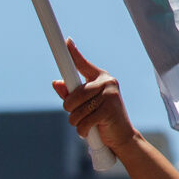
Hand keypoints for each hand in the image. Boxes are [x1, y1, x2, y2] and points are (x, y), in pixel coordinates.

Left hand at [53, 39, 137, 155]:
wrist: (122, 137)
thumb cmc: (101, 119)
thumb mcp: (85, 105)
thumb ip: (71, 94)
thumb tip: (56, 82)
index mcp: (101, 78)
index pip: (83, 64)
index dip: (73, 53)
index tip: (67, 41)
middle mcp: (107, 83)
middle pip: (75, 93)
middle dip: (69, 108)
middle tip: (75, 115)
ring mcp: (110, 95)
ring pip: (77, 109)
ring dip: (76, 122)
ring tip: (86, 124)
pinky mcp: (110, 109)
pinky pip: (84, 120)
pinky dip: (82, 130)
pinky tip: (90, 131)